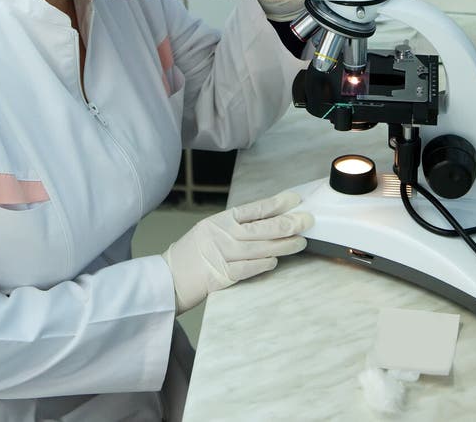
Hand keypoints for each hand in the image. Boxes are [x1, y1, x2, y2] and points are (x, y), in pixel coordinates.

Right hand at [162, 190, 312, 313]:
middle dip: (287, 223)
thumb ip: (234, 227)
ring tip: (301, 241)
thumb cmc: (192, 253)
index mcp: (219, 220)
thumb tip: (268, 222)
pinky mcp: (221, 276)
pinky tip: (276, 260)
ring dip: (283, 245)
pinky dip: (264, 264)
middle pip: (261, 228)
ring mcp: (222, 255)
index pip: (253, 209)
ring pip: (259, 248)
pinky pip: (248, 268)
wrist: (168, 278)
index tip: (295, 199)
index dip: (276, 203)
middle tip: (307, 220)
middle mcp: (221, 235)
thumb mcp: (209, 230)